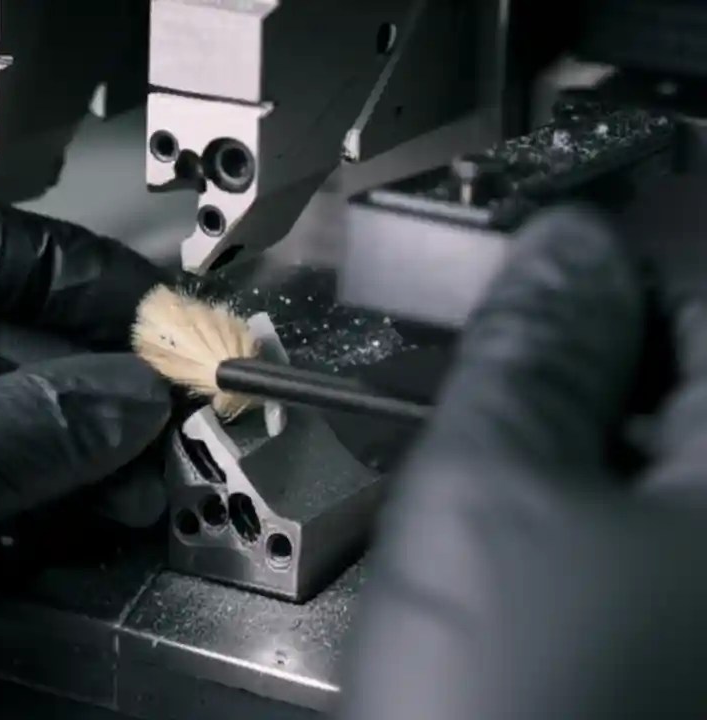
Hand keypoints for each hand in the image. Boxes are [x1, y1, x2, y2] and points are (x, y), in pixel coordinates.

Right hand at [338, 180, 706, 718]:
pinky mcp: (669, 640)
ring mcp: (700, 596)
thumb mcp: (493, 497)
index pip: (698, 298)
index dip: (591, 277)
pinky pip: (638, 548)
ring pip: (652, 472)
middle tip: (480, 412)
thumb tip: (558, 251)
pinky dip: (574, 531)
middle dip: (574, 377)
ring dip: (564, 460)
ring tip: (486, 509)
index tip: (510, 294)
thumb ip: (530, 351)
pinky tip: (510, 569)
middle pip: (682, 391)